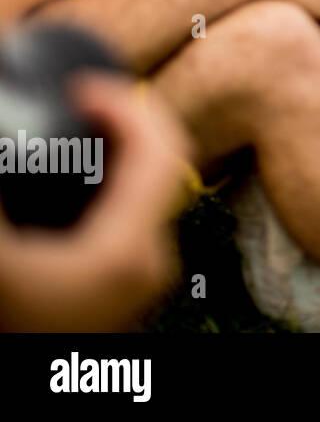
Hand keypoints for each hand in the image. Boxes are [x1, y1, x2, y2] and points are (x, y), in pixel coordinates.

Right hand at [0, 75, 189, 330]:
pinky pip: (129, 218)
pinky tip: (73, 171)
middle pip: (156, 166)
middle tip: (77, 95)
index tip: (82, 84)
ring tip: (72, 121)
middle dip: (118, 120)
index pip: (158, 150)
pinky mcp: (119, 292)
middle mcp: (149, 268)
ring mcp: (139, 284)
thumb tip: (5, 115)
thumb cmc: (5, 316)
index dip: (123, 103)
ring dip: (111, 151)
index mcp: (127, 252)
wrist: (6, 382)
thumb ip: (6, 176)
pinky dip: (107, 183)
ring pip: (144, 192)